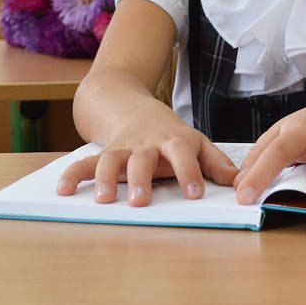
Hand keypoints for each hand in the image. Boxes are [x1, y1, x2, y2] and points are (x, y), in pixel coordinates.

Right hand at [56, 110, 237, 206]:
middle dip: (142, 179)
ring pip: (111, 159)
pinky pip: (84, 162)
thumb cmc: (167, 132)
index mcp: (173, 140)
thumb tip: (242, 183)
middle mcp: (146, 143)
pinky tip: (63, 190)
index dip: (190, 170)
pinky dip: (72, 175)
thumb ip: (216, 163)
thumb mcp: (194, 141)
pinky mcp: (101, 151)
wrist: (126, 102)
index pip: (184, 152)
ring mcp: (122, 147)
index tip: (195, 193)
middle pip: (143, 158)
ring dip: (106, 178)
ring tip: (103, 200)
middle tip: (141, 202)